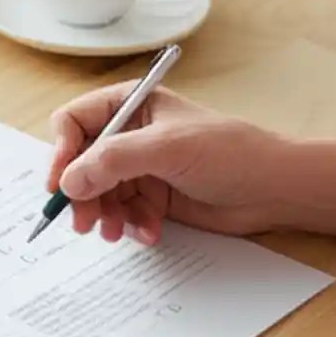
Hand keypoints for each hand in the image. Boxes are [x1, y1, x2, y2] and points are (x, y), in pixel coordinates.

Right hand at [47, 83, 289, 244]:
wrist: (274, 189)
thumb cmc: (230, 153)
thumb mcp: (166, 148)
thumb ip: (113, 160)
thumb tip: (69, 182)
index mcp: (130, 105)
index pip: (73, 122)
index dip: (62, 153)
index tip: (60, 185)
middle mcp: (130, 133)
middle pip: (80, 163)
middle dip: (81, 194)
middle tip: (83, 222)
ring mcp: (140, 166)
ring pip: (98, 192)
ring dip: (104, 214)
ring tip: (116, 232)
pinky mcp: (152, 195)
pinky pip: (122, 211)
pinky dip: (129, 224)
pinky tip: (148, 231)